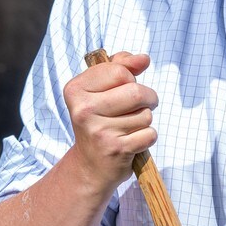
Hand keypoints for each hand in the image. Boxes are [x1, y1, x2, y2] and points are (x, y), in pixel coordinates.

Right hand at [65, 51, 155, 187]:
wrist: (90, 166)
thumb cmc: (100, 121)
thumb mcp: (101, 90)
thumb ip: (121, 66)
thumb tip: (143, 59)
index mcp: (75, 90)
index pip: (120, 71)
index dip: (129, 79)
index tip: (121, 90)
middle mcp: (83, 110)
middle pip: (136, 91)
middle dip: (146, 98)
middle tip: (137, 108)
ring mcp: (98, 131)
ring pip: (146, 114)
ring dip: (144, 120)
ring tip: (128, 128)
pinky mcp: (116, 149)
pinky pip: (150, 134)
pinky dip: (147, 138)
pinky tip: (131, 142)